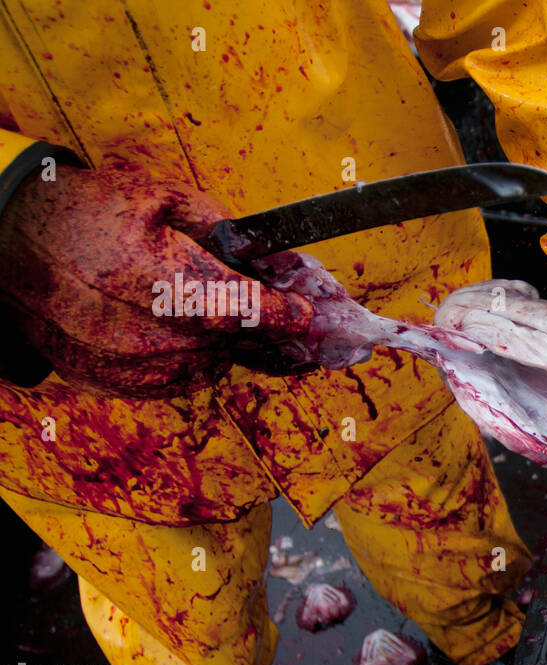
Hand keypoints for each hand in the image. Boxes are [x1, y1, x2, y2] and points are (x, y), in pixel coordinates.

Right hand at [0, 161, 313, 397]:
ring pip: (210, 365)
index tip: (317, 317)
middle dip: (269, 331)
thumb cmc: (92, 213)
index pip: (235, 305)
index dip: (283, 314)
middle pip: (229, 341)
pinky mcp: (112, 383)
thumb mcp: (162, 199)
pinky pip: (181, 381)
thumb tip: (284, 265)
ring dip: (227, 343)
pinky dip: (196, 358)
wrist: (13, 245)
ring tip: (212, 309)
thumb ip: (228, 233)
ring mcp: (119, 362)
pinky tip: (184, 330)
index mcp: (143, 273)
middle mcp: (130, 327)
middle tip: (304, 325)